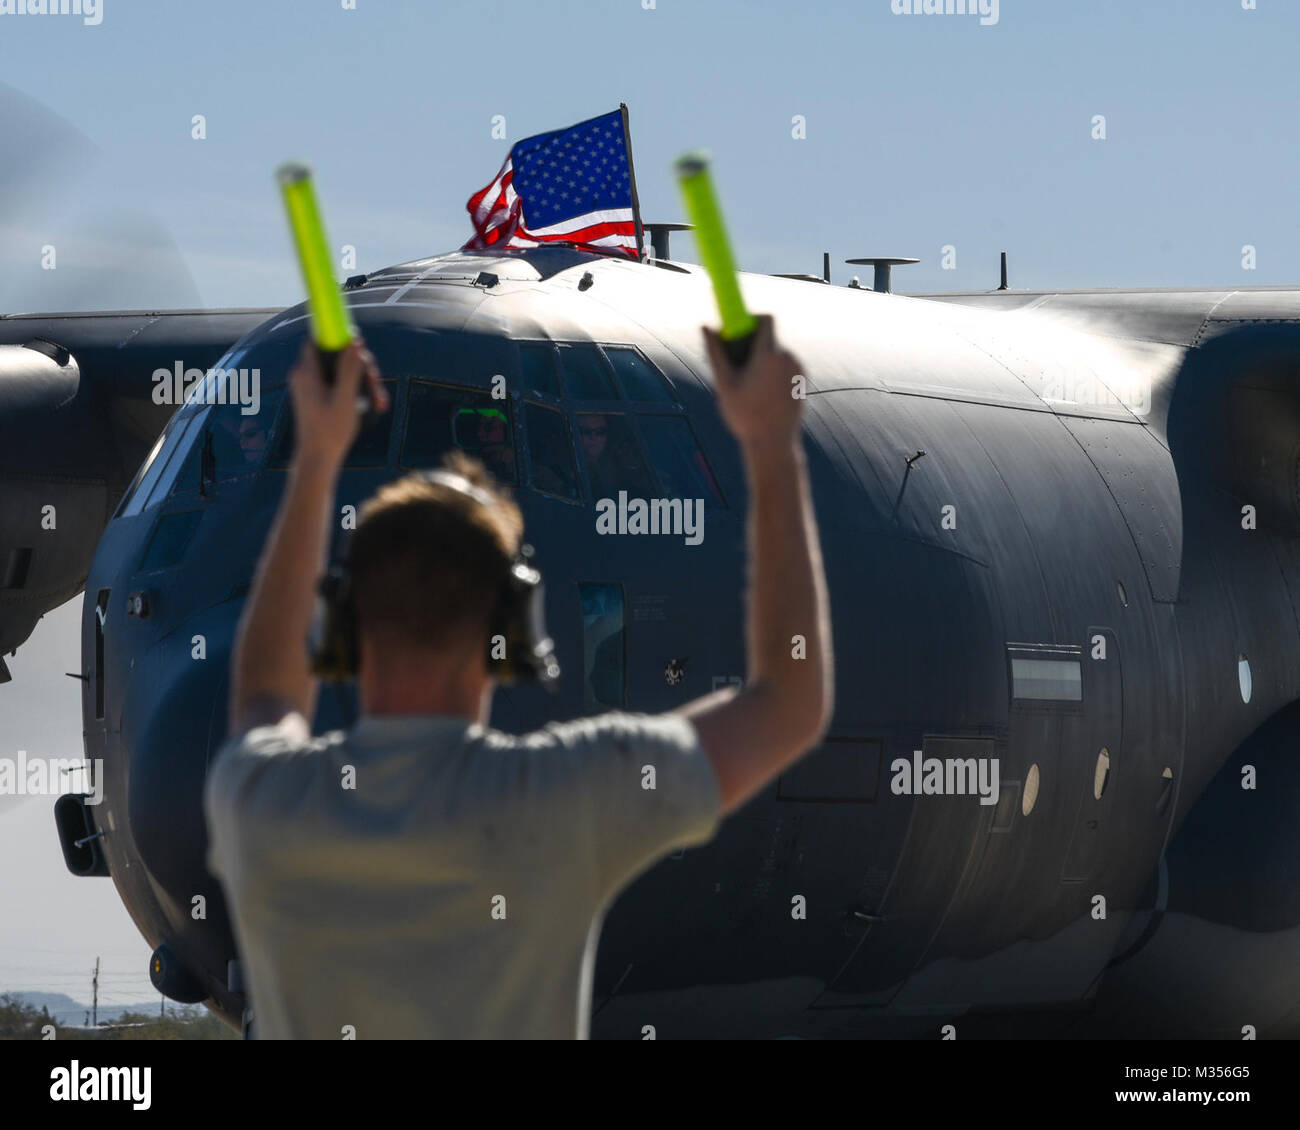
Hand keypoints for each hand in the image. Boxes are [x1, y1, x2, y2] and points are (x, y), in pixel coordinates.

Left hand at [286, 339, 387, 468]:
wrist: (317, 458)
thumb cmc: (330, 431)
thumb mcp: (345, 399)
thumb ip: (349, 369)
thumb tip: (355, 341)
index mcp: (306, 372)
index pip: (321, 339)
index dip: (341, 338)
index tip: (360, 347)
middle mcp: (304, 375)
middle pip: (335, 357)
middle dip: (360, 368)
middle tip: (376, 385)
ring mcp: (309, 386)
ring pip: (339, 372)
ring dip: (361, 383)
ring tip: (378, 402)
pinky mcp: (315, 397)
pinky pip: (336, 385)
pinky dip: (353, 392)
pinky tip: (370, 407)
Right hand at [702, 315, 802, 449]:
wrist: (773, 444)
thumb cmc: (745, 416)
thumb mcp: (724, 383)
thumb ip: (715, 352)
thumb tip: (706, 327)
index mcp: (769, 355)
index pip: (766, 319)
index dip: (751, 318)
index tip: (737, 331)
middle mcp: (788, 358)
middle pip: (769, 336)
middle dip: (752, 343)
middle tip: (736, 364)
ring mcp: (798, 369)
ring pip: (777, 352)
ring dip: (762, 359)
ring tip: (749, 384)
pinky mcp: (802, 380)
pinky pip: (785, 365)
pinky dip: (773, 371)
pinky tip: (762, 392)